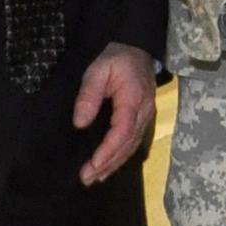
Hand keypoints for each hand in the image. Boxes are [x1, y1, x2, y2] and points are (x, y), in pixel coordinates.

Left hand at [73, 45, 157, 185]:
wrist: (135, 47)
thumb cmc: (115, 58)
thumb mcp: (97, 70)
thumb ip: (89, 96)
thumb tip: (80, 123)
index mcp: (133, 100)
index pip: (122, 132)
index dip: (108, 151)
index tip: (92, 165)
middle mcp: (143, 112)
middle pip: (128, 145)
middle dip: (108, 164)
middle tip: (86, 178)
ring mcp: (145, 116)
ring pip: (132, 146)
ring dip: (113, 164)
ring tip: (95, 178)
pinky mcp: (142, 118)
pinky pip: (133, 142)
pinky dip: (120, 156)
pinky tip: (108, 165)